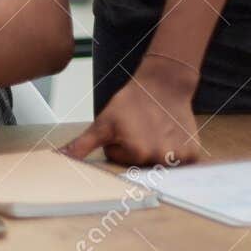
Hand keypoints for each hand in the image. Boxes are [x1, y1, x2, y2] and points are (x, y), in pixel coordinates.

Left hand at [61, 56, 202, 166]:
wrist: (163, 86)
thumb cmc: (130, 103)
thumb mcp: (102, 123)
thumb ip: (80, 145)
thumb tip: (58, 157)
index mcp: (135, 152)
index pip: (118, 160)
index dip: (117, 145)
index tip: (124, 130)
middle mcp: (158, 158)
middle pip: (137, 165)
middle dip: (135, 151)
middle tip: (139, 130)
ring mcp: (178, 158)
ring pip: (157, 165)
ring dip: (154, 152)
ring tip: (154, 132)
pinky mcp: (192, 155)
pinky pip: (178, 164)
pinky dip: (173, 153)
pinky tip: (168, 135)